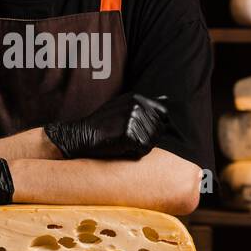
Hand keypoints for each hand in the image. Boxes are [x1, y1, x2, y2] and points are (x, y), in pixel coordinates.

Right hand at [43, 93, 169, 159]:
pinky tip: (121, 146)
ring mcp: (133, 118)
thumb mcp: (123, 105)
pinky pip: (143, 149)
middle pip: (159, 129)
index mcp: (138, 98)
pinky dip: (134, 152)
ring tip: (123, 141)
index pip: (163, 113)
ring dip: (140, 146)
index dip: (155, 125)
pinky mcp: (129, 133)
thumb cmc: (104, 124)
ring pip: (152, 141)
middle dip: (147, 137)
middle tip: (127, 137)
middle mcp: (137, 105)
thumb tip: (167, 98)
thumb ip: (145, 103)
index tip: (140, 129)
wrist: (83, 135)